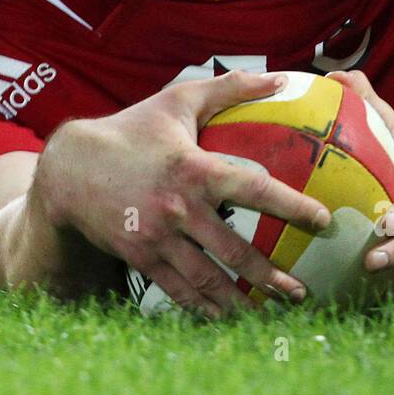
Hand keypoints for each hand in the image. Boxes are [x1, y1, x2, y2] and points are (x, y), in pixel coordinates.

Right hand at [32, 70, 331, 317]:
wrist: (70, 168)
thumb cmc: (131, 129)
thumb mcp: (177, 101)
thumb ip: (230, 88)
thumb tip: (280, 77)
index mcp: (194, 168)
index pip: (255, 189)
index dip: (292, 206)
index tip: (324, 220)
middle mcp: (179, 208)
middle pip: (235, 251)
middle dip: (271, 276)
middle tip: (300, 291)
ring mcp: (157, 237)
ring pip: (207, 279)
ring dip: (240, 301)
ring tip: (268, 312)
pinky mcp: (139, 256)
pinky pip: (176, 289)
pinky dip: (201, 307)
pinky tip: (222, 316)